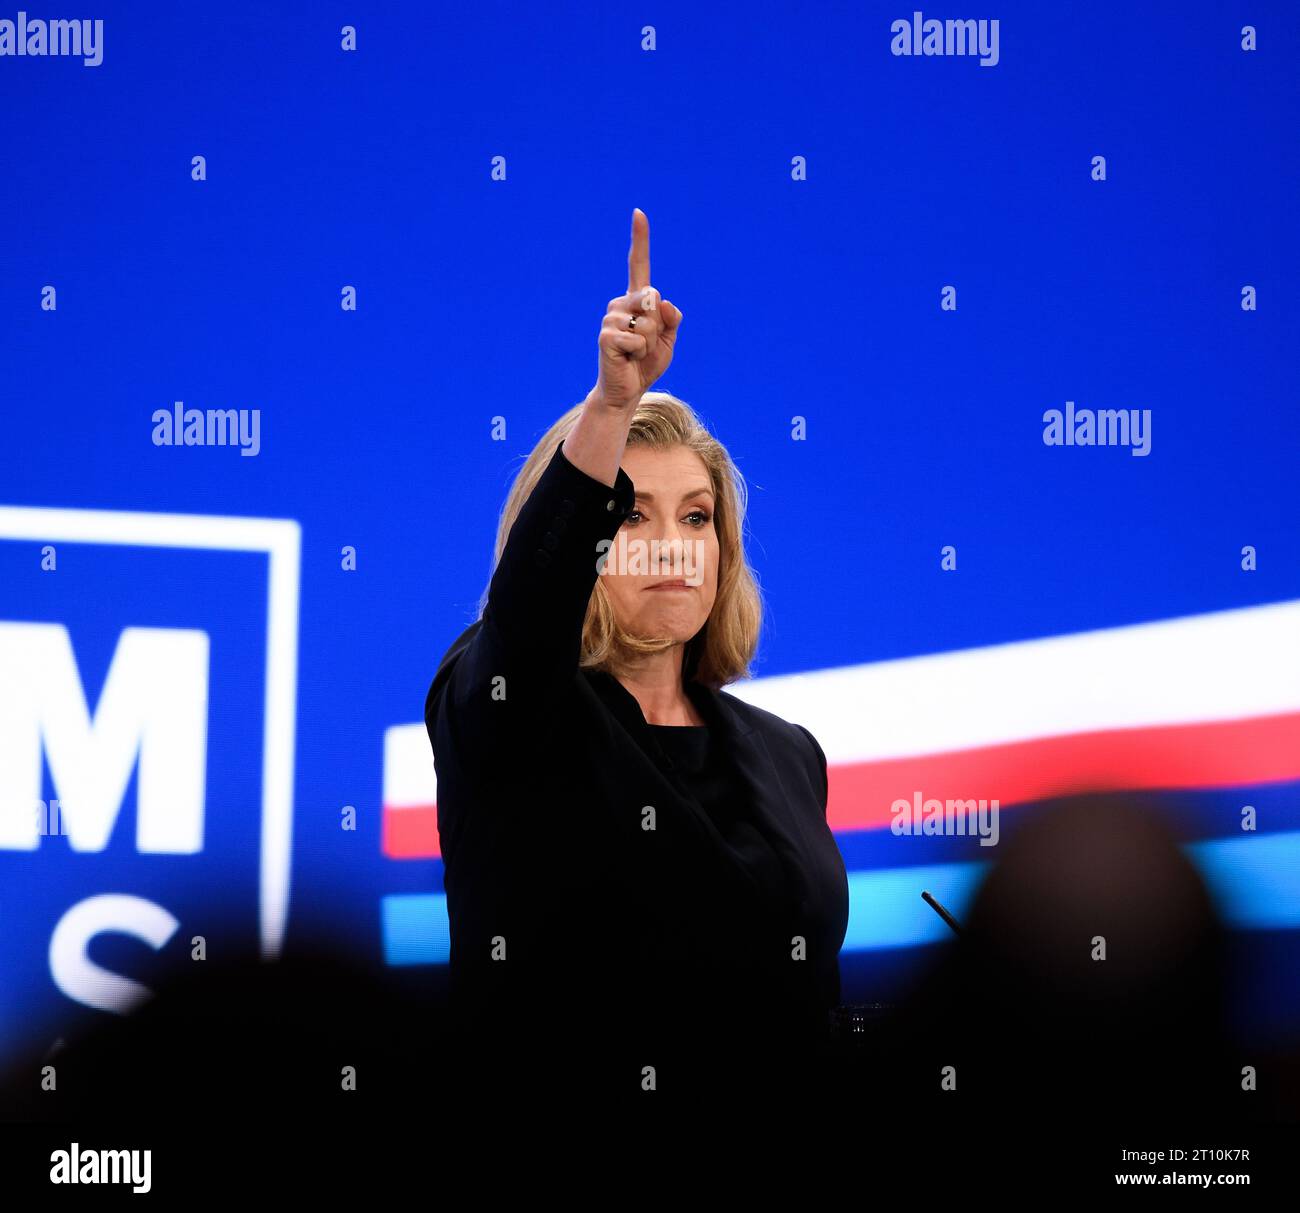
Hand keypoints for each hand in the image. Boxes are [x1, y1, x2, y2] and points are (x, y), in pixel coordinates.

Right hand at [592, 208, 682, 410]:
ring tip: (636, 353)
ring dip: (649, 343)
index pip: (638, 265)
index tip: (638, 213)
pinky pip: (638, 339)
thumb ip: (671, 319)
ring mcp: (610, 318)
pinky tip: (627, 358)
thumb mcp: (668, 340)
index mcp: (636, 300)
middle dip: (658, 327)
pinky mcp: (606, 335)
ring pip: (647, 323)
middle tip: (645, 344)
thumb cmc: (645, 363)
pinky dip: (639, 353)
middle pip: (653, 300)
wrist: (626, 390)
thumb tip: (662, 301)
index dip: (639, 239)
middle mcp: (620, 303)